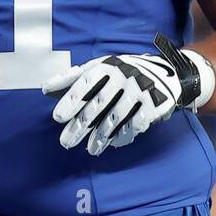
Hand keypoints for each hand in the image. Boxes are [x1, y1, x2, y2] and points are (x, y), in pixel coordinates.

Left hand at [43, 33, 212, 156]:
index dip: (71, 99)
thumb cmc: (124, 71)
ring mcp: (140, 90)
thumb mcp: (101, 67)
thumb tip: (45, 89)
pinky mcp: (154, 105)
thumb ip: (74, 77)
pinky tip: (113, 144)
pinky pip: (134, 125)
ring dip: (100, 137)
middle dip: (80, 126)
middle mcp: (124, 76)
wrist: (169, 74)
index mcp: (108, 65)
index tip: (57, 117)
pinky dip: (123, 136)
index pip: (86, 82)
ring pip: (115, 118)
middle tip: (66, 142)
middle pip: (98, 105)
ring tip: (90, 150)